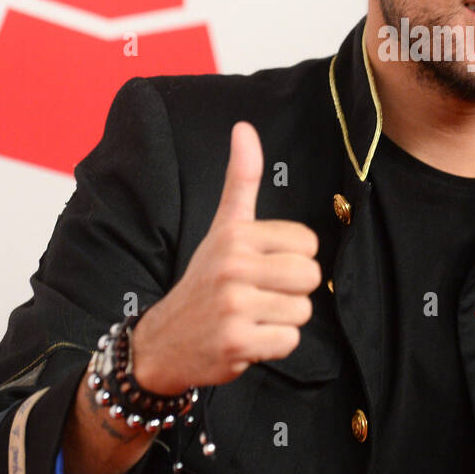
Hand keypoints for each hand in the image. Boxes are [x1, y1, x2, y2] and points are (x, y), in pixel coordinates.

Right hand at [131, 121, 320, 393]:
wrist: (164, 340)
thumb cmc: (206, 279)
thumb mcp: (223, 227)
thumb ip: (241, 179)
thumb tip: (244, 127)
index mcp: (236, 235)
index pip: (308, 243)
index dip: (292, 258)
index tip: (262, 267)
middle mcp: (233, 266)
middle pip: (310, 276)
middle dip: (292, 291)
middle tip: (260, 295)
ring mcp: (234, 306)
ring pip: (302, 311)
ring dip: (283, 320)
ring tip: (253, 316)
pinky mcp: (237, 343)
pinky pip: (289, 341)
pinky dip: (274, 346)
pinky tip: (248, 339)